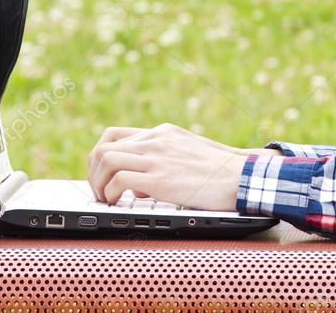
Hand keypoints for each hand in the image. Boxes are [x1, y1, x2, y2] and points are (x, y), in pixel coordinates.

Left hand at [86, 122, 274, 211]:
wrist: (242, 177)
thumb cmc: (221, 172)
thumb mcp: (188, 154)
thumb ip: (163, 162)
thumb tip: (139, 186)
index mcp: (162, 133)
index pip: (115, 135)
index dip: (100, 156)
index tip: (101, 174)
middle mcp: (155, 140)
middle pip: (104, 147)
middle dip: (93, 172)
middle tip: (98, 192)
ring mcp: (156, 157)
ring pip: (105, 160)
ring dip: (98, 183)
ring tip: (105, 199)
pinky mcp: (160, 178)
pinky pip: (118, 180)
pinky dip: (111, 193)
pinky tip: (118, 203)